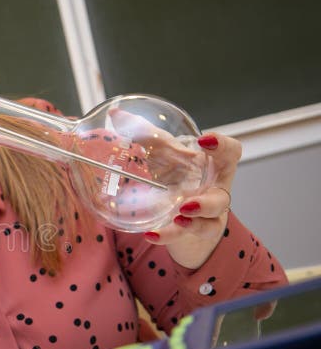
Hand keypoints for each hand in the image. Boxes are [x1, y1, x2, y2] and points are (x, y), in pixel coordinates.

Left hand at [143, 132, 241, 268]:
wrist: (176, 216)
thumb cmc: (174, 178)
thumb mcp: (161, 155)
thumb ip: (143, 134)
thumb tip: (116, 113)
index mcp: (211, 167)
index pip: (231, 152)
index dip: (224, 146)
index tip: (204, 141)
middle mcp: (214, 190)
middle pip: (225, 192)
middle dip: (211, 195)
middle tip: (190, 197)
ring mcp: (208, 214)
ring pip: (211, 216)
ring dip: (197, 216)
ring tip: (180, 214)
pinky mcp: (195, 232)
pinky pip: (187, 235)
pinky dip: (169, 235)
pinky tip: (152, 234)